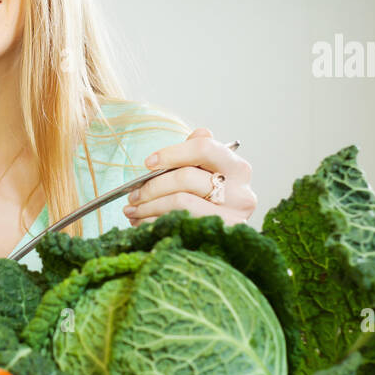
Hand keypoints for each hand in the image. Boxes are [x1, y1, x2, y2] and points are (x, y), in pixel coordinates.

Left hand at [124, 127, 256, 226]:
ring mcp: (232, 218)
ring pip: (180, 202)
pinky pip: (178, 224)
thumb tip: (199, 132)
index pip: (204, 148)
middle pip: (186, 178)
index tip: (148, 163)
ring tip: (133, 210)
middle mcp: (241, 193)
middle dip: (152, 186)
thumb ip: (201, 154)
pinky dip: (154, 223)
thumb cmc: (209, 203)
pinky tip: (144, 223)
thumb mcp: (208, 176)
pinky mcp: (219, 239)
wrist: (224, 242)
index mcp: (238, 169)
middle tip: (133, 195)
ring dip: (148, 206)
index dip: (172, 153)